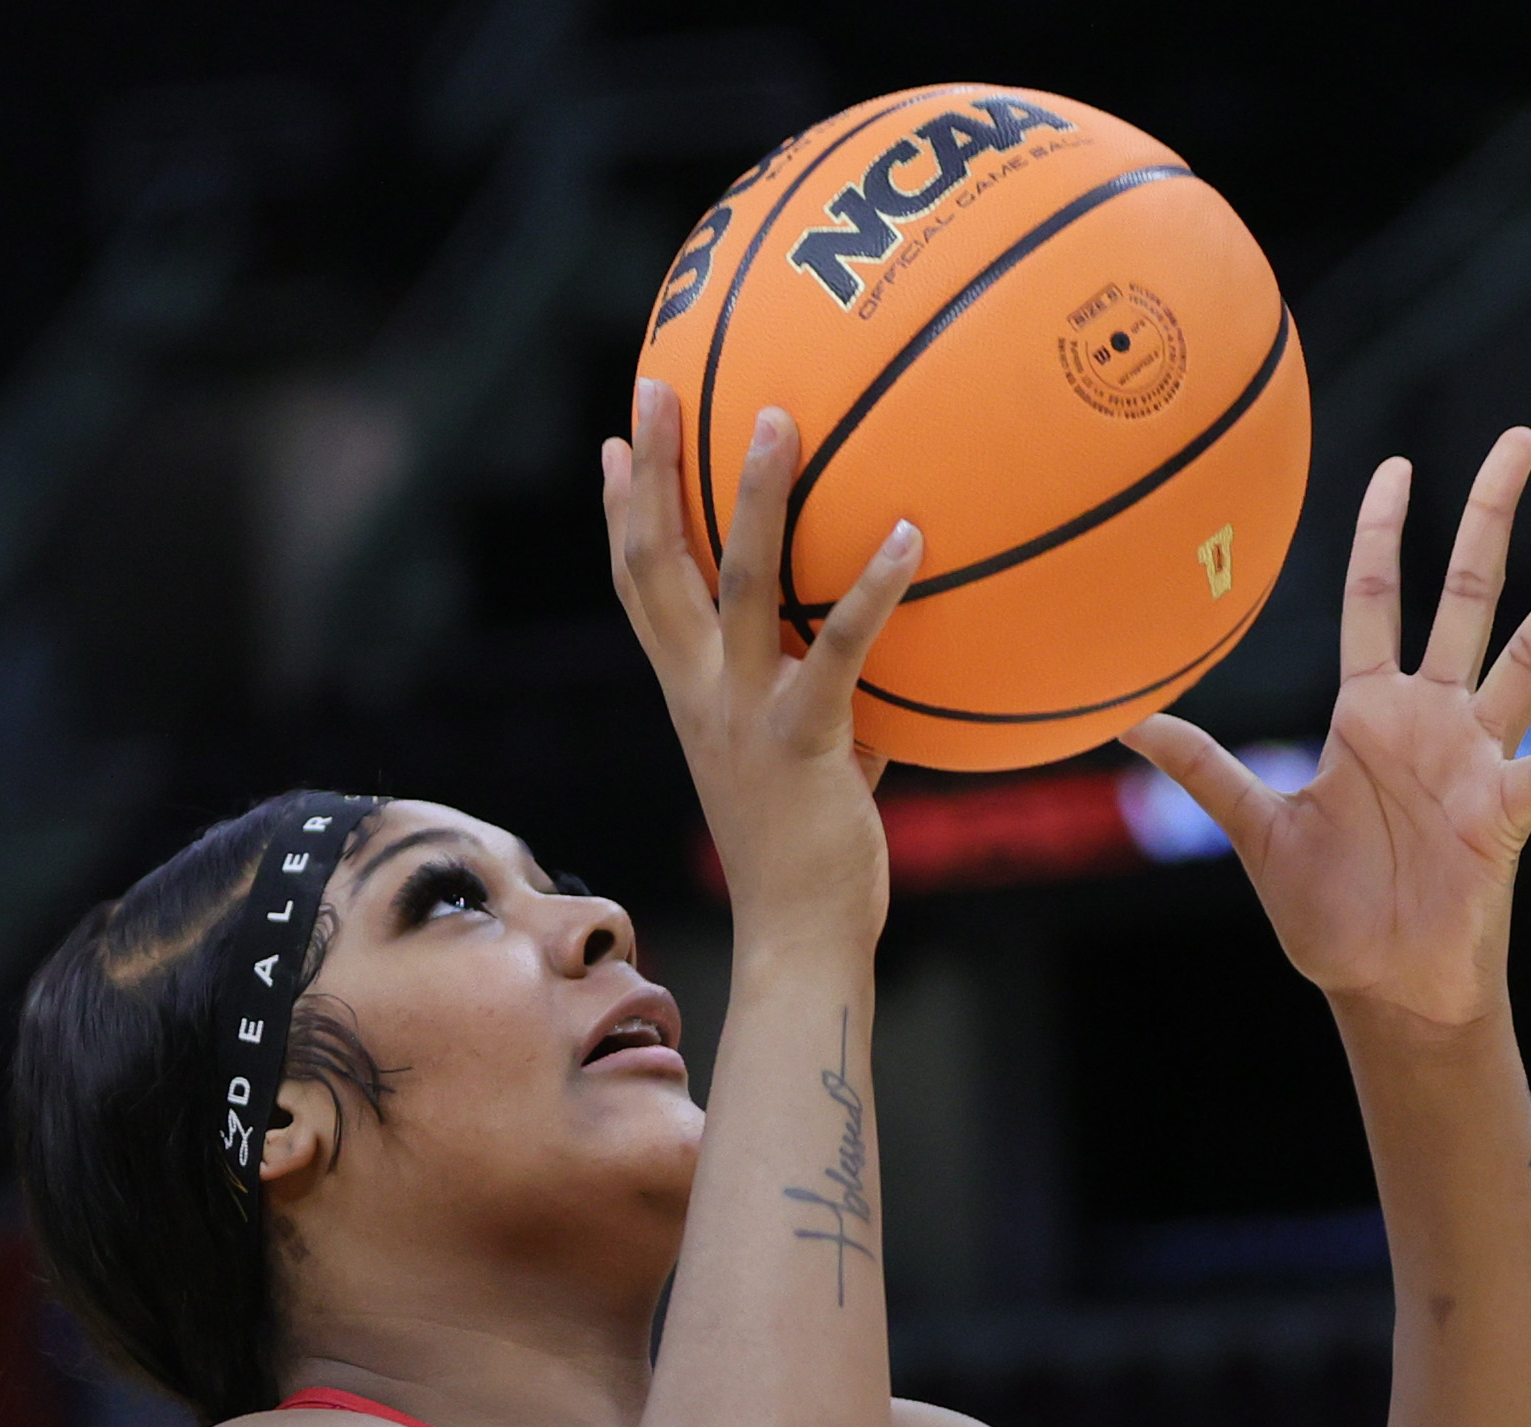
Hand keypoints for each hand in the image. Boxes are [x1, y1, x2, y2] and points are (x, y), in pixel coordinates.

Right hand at [604, 380, 919, 944]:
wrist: (800, 940)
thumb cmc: (810, 863)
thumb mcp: (810, 765)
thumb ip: (831, 706)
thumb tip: (882, 668)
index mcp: (692, 700)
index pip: (639, 593)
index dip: (623, 515)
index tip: (619, 442)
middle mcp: (703, 697)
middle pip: (657, 566)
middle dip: (654, 471)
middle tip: (654, 383)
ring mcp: (745, 716)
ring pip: (736, 584)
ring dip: (752, 496)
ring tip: (776, 415)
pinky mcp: (802, 740)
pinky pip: (837, 649)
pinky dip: (873, 588)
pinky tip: (911, 532)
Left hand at [1121, 429, 1530, 1029]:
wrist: (1379, 982)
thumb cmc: (1326, 909)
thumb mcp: (1255, 829)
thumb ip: (1203, 769)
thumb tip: (1125, 724)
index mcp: (1368, 715)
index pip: (1375, 599)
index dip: (1380, 534)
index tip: (1395, 466)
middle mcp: (1430, 720)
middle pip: (1466, 594)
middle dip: (1489, 515)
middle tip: (1522, 437)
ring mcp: (1474, 759)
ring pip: (1529, 654)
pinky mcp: (1502, 812)